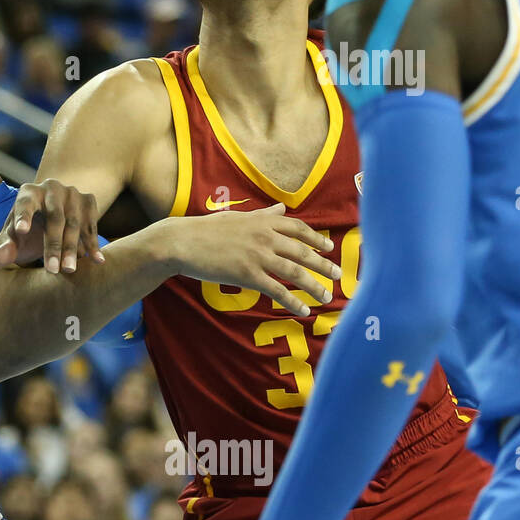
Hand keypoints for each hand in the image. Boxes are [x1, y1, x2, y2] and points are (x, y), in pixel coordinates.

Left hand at [0, 179, 106, 273]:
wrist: (50, 216)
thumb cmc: (26, 229)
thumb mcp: (12, 238)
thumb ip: (4, 247)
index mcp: (28, 193)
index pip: (24, 204)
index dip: (23, 217)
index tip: (20, 231)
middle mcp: (51, 188)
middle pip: (54, 217)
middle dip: (53, 245)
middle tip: (52, 270)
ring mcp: (72, 194)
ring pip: (74, 223)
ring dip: (72, 248)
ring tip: (69, 270)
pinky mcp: (88, 201)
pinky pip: (91, 225)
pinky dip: (93, 244)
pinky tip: (97, 261)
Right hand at [157, 202, 338, 316]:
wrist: (182, 242)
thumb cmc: (205, 230)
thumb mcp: (237, 218)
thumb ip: (262, 215)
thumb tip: (280, 209)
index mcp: (263, 221)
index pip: (298, 229)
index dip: (316, 239)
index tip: (328, 248)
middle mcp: (265, 237)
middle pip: (303, 252)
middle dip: (323, 265)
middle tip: (337, 275)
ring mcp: (257, 256)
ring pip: (295, 272)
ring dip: (314, 286)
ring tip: (326, 297)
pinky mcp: (248, 274)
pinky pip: (277, 290)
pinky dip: (293, 302)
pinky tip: (303, 310)